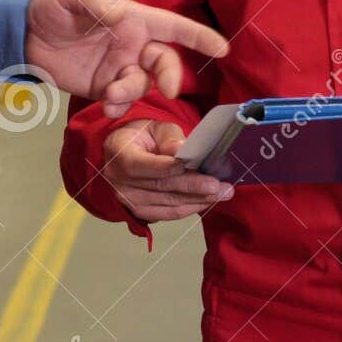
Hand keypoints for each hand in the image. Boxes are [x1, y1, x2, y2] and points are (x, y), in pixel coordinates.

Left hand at [26, 0, 227, 117]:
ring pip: (143, 86)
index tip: (223, 49)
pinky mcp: (103, 88)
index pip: (173, 27)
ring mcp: (119, 68)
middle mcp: (132, 45)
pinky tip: (106, 107)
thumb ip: (96, 3)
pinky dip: (119, 108)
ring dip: (133, 94)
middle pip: (165, 62)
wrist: (23, 34)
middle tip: (165, 90)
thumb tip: (120, 14)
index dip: (199, 37)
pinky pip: (122, 102)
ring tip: (110, 97)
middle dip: (170, 77)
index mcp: (132, 19)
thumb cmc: (52, 5)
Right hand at [103, 118, 233, 221]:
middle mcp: (119, 181)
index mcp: (119, 153)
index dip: (165, 167)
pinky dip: (191, 207)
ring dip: (198, 199)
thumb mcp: (155, 127)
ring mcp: (129, 200)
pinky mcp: (141, 212)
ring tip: (223, 193)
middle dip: (192, 186)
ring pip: (168, 203)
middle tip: (218, 184)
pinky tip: (209, 200)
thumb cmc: (143, 136)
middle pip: (160, 186)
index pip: (140, 165)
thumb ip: (168, 137)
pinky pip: (169, 213)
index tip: (191, 165)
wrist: (128, 154)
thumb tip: (181, 150)